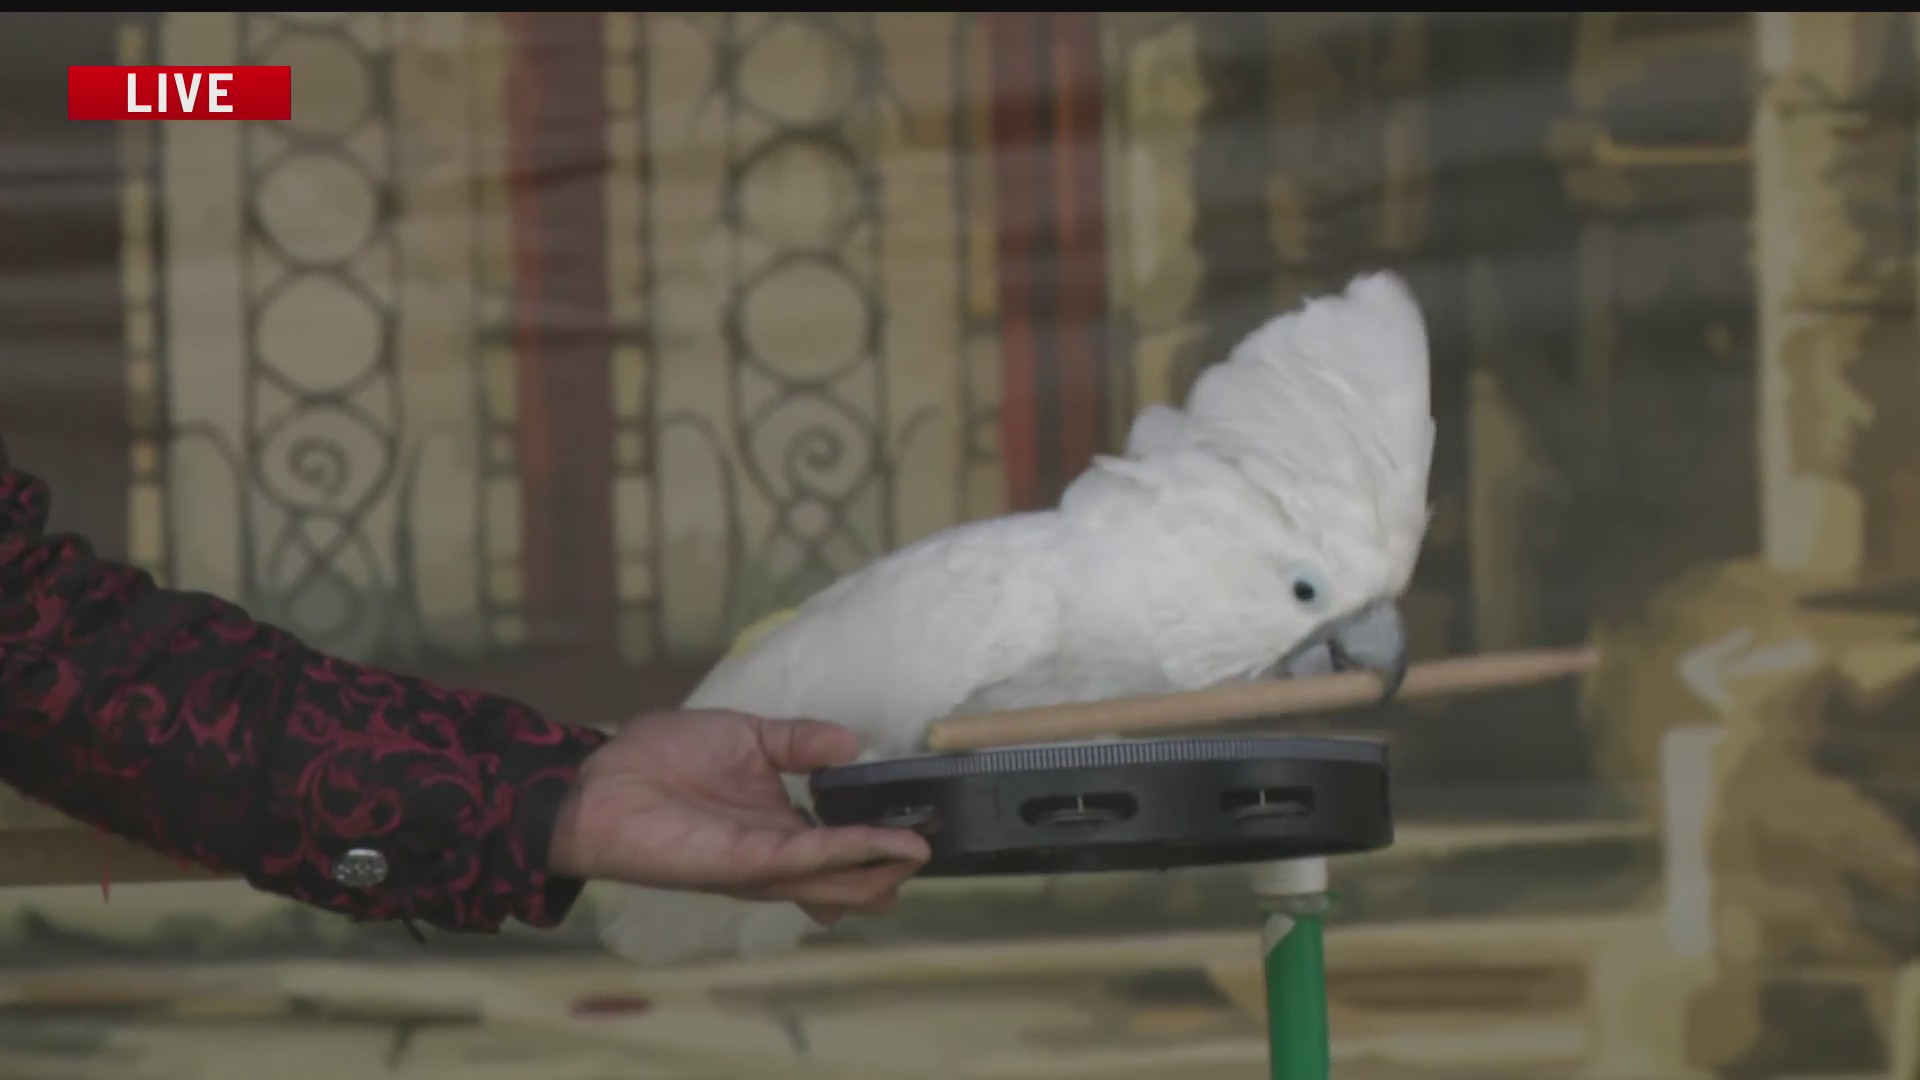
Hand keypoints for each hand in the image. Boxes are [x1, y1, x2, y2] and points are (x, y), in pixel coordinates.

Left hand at [548, 709, 930, 922]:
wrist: (602, 779)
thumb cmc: (662, 758)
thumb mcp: (746, 735)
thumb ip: (799, 741)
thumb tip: (853, 743)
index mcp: (778, 825)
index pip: (841, 843)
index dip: (882, 840)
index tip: (922, 827)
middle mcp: (775, 854)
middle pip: (846, 879)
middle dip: (887, 871)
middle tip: (926, 850)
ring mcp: (760, 865)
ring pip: (833, 881)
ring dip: (877, 867)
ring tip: (917, 852)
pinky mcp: (742, 864)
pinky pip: (805, 861)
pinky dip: (846, 852)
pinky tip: (879, 841)